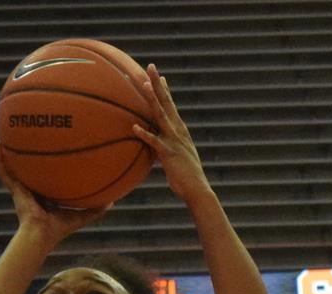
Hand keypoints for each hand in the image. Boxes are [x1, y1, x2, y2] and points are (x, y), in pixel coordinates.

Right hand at [0, 144, 109, 244]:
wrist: (41, 235)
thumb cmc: (59, 229)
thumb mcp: (80, 216)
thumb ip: (95, 210)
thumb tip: (113, 201)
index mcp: (45, 197)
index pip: (46, 179)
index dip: (48, 169)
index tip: (52, 155)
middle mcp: (32, 192)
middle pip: (28, 171)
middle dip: (26, 157)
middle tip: (28, 138)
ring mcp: (21, 191)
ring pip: (12, 169)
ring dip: (7, 155)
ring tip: (4, 138)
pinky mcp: (15, 190)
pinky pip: (4, 173)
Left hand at [133, 64, 211, 203]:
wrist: (197, 189)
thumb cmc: (186, 176)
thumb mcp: (178, 157)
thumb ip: (168, 148)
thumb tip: (158, 147)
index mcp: (180, 130)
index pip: (171, 106)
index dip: (165, 90)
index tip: (159, 75)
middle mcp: (178, 131)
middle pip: (166, 103)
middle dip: (158, 84)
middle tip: (151, 66)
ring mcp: (174, 140)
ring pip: (161, 115)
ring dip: (153, 100)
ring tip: (145, 85)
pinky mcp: (169, 153)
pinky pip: (154, 141)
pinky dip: (144, 134)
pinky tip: (134, 127)